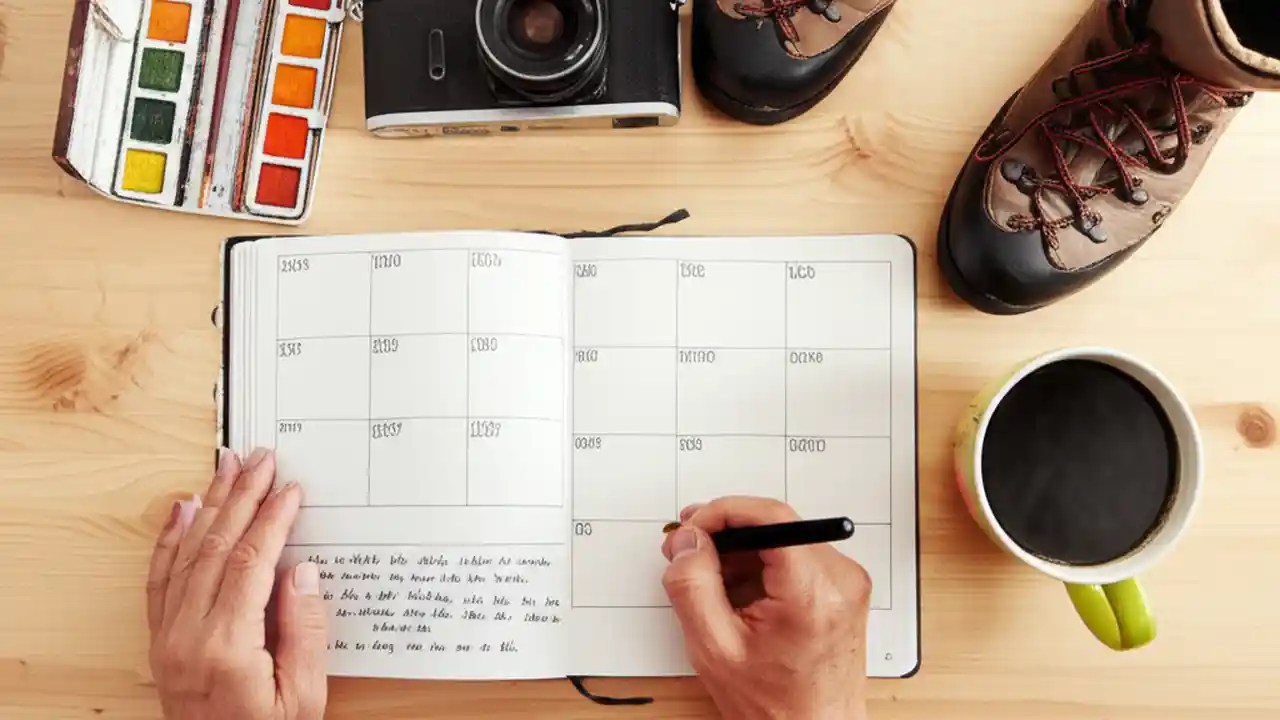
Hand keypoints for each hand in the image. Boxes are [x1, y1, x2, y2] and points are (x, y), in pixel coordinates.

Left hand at [148, 449, 327, 719]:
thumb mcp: (303, 697)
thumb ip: (304, 633)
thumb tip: (302, 573)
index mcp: (228, 647)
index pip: (252, 563)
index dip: (273, 520)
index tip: (291, 489)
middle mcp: (189, 636)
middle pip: (217, 547)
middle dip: (241, 496)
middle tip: (260, 458)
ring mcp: (170, 638)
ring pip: (187, 555)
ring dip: (209, 505)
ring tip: (226, 467)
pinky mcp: (161, 642)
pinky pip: (160, 579)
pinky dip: (169, 539)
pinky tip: (181, 509)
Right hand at [661, 497, 871, 719]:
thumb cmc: (776, 706)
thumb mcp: (715, 648)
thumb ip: (693, 586)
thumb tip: (688, 541)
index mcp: (813, 593)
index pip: (770, 517)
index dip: (723, 511)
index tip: (693, 526)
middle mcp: (840, 580)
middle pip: (774, 525)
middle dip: (725, 533)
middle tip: (687, 550)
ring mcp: (845, 583)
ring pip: (781, 539)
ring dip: (741, 552)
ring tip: (711, 583)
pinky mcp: (842, 589)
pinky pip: (794, 557)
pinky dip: (761, 567)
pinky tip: (739, 594)